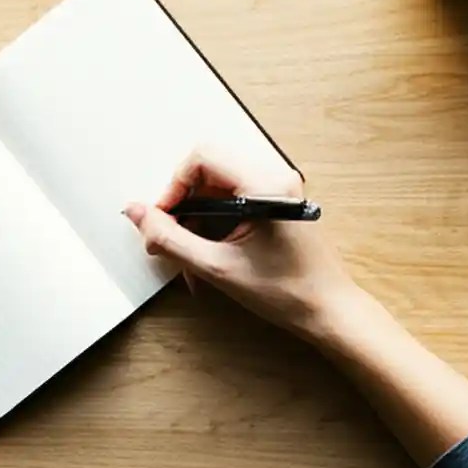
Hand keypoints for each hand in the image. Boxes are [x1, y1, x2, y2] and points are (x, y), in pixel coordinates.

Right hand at [124, 148, 371, 344]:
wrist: (328, 310)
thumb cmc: (289, 292)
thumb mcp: (218, 267)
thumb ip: (171, 239)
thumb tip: (139, 214)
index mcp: (265, 185)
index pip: (202, 157)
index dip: (173, 186)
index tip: (162, 219)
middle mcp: (275, 178)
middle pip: (208, 170)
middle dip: (182, 204)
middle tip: (168, 239)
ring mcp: (279, 188)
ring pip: (218, 186)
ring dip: (197, 218)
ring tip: (191, 256)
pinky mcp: (279, 201)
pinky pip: (234, 198)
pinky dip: (215, 222)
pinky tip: (210, 252)